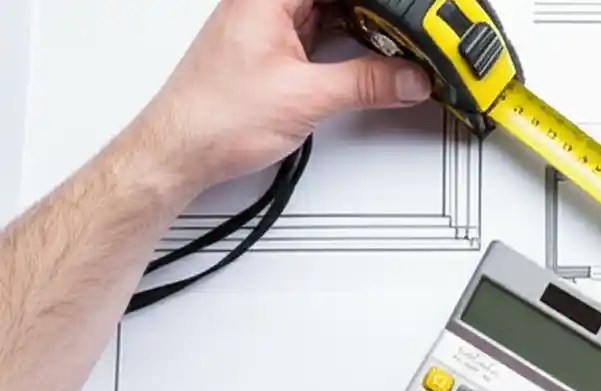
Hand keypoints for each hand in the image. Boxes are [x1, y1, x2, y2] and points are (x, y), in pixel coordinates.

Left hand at [132, 0, 433, 195]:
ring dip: (362, 24)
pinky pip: (318, 33)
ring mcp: (267, 27)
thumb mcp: (306, 97)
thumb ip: (366, 84)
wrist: (180, 152)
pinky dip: (346, 43)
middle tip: (408, 26)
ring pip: (327, 11)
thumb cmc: (212, 118)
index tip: (406, 6)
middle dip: (373, 9)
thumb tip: (408, 77)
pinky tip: (369, 58)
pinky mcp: (271, 52)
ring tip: (397, 42)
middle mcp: (262, 5)